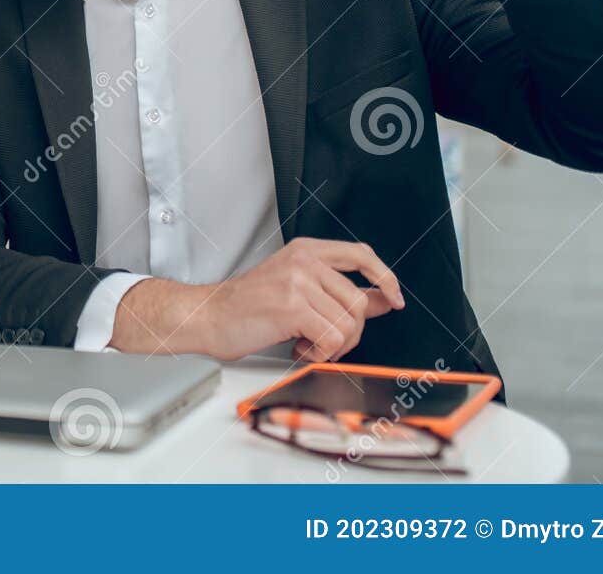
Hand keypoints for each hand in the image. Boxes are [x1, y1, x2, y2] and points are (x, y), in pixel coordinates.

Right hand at [110, 238, 404, 360]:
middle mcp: (304, 260)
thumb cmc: (245, 306)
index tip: (395, 299)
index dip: (385, 278)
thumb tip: (383, 299)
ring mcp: (297, 281)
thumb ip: (338, 291)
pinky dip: (322, 352)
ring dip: (334, 345)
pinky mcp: (292, 306)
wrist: (207, 316)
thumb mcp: (296, 287)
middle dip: (351, 332)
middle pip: (359, 300)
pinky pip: (333, 338)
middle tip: (328, 340)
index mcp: (306, 250)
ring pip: (349, 323)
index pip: (362, 255)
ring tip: (308, 343)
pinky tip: (300, 348)